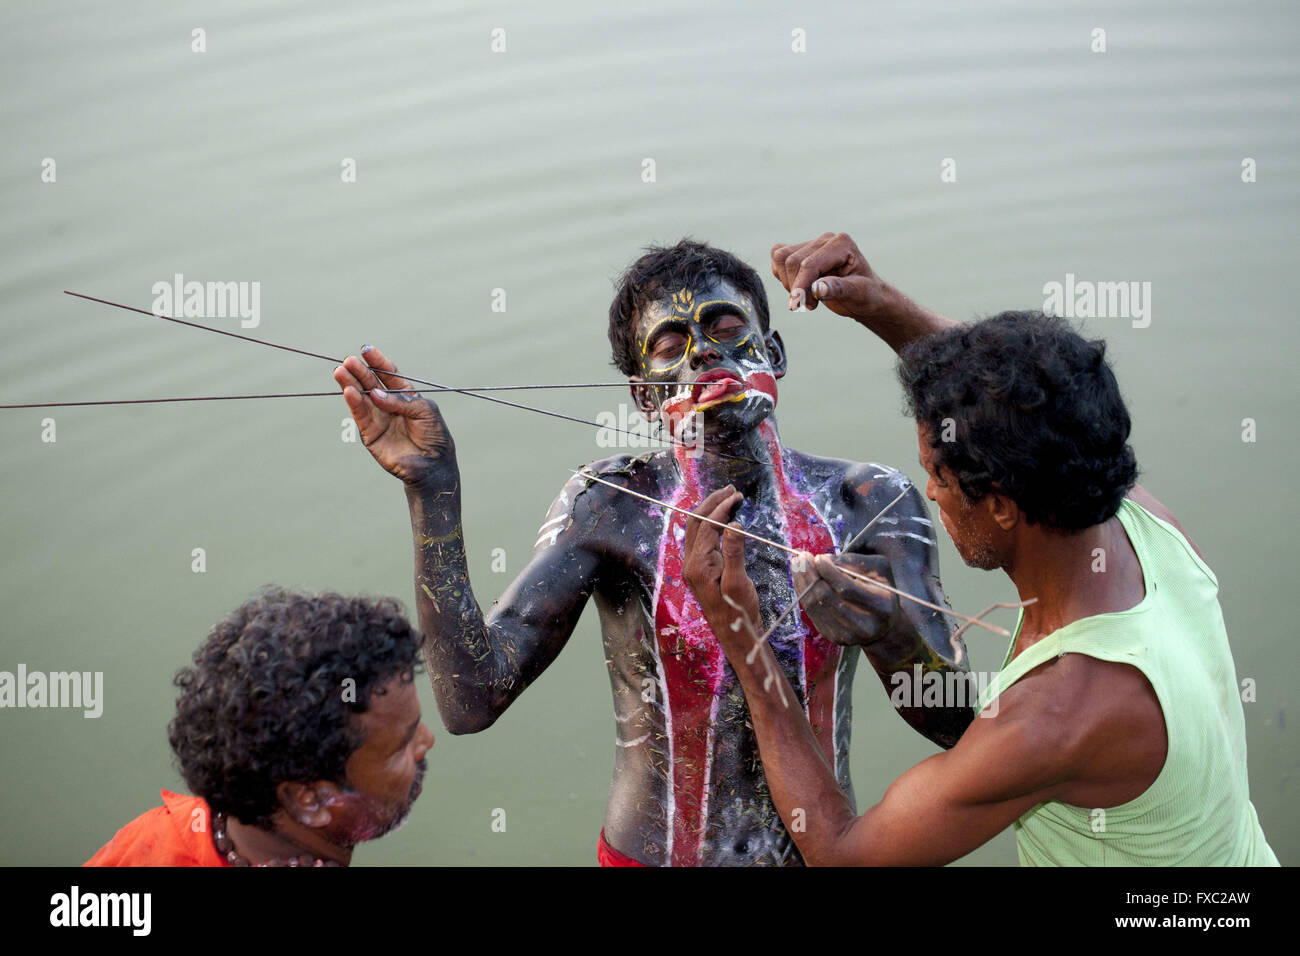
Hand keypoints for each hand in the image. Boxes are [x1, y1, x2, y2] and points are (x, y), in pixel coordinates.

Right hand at [333, 345, 455, 487]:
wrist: (432, 466)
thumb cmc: (434, 436)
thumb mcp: (425, 411)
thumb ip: (402, 401)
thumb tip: (376, 394)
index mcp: (405, 396)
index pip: (389, 375)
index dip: (378, 362)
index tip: (366, 350)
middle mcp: (388, 405)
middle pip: (371, 384)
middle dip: (360, 372)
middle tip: (348, 360)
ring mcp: (378, 419)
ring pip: (361, 398)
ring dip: (351, 384)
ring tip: (341, 372)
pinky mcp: (370, 434)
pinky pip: (361, 416)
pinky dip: (354, 403)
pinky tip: (348, 391)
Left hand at [682, 486, 760, 643]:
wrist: (735, 634)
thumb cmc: (738, 612)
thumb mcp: (738, 583)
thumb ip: (734, 552)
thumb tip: (734, 524)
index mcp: (698, 565)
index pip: (707, 527)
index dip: (722, 509)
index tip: (737, 497)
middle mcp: (691, 563)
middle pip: (696, 523)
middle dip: (712, 503)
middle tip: (730, 490)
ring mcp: (694, 566)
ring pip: (697, 529)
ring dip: (710, 511)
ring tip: (728, 498)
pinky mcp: (700, 569)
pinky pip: (702, 539)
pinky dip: (712, 523)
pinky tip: (724, 519)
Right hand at [770, 232, 890, 317]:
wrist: (865, 295)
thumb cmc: (866, 295)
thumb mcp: (858, 294)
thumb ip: (838, 289)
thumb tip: (817, 288)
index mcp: (841, 244)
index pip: (809, 264)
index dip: (800, 286)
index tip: (797, 306)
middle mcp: (825, 240)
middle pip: (791, 261)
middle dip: (796, 287)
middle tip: (811, 305)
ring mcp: (812, 244)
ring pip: (781, 257)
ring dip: (788, 282)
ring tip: (807, 297)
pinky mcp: (801, 251)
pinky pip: (778, 257)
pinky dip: (782, 275)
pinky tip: (800, 288)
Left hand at [793, 552, 903, 648]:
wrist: (882, 624)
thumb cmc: (880, 590)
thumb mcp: (878, 570)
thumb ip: (854, 562)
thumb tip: (824, 560)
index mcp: (881, 606)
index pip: (847, 588)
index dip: (829, 572)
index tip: (819, 557)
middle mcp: (864, 625)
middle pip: (827, 598)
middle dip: (811, 575)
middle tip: (802, 558)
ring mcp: (847, 635)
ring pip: (815, 605)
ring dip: (803, 582)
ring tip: (797, 565)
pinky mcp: (833, 637)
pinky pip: (811, 612)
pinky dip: (803, 593)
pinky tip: (801, 579)